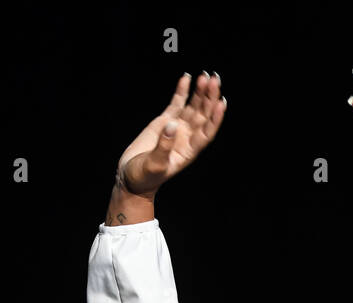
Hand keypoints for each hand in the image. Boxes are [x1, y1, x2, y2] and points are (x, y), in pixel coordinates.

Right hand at [115, 72, 226, 198]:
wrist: (131, 176)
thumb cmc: (145, 177)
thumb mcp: (154, 165)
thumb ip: (163, 147)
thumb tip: (171, 125)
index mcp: (189, 150)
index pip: (207, 132)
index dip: (215, 118)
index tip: (221, 103)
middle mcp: (187, 137)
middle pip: (203, 115)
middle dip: (209, 97)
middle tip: (214, 80)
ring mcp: (177, 128)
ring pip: (193, 107)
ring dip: (199, 92)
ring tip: (204, 76)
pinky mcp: (164, 121)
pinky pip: (176, 103)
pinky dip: (182, 91)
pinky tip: (186, 78)